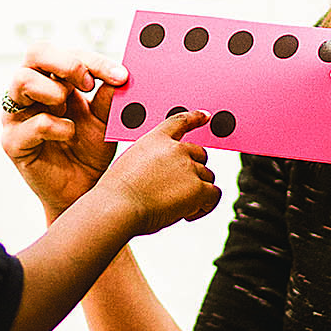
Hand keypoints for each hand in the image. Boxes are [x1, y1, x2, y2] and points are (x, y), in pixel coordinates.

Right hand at [1, 43, 127, 215]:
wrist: (83, 191)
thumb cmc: (89, 152)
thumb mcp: (106, 120)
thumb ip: (109, 96)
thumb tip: (122, 73)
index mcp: (53, 80)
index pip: (66, 54)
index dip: (94, 61)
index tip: (120, 76)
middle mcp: (30, 92)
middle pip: (35, 53)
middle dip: (66, 63)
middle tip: (89, 84)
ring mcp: (17, 115)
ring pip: (22, 80)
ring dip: (53, 90)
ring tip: (70, 109)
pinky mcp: (12, 142)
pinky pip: (32, 123)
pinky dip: (56, 126)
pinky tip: (68, 135)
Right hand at [97, 110, 221, 235]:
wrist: (118, 206)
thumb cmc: (117, 193)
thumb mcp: (131, 164)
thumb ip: (152, 163)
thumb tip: (165, 178)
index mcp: (156, 139)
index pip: (180, 121)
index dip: (196, 117)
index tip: (206, 116)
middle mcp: (176, 149)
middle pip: (200, 155)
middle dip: (194, 171)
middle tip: (179, 190)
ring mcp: (189, 167)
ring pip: (207, 177)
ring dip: (197, 192)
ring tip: (177, 207)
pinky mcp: (198, 188)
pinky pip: (213, 195)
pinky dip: (205, 207)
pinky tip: (187, 214)